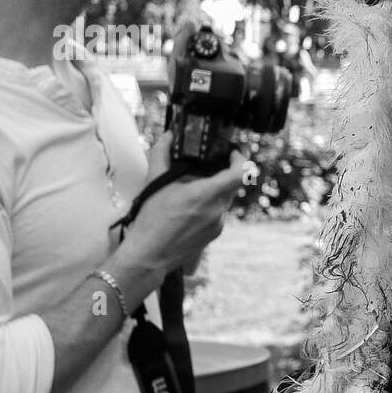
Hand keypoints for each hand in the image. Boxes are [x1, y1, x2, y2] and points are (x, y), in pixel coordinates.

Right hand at [122, 134, 246, 279]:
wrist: (149, 255)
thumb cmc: (151, 221)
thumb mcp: (154, 183)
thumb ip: (162, 154)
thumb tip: (168, 137)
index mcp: (205, 195)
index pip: (240, 174)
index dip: (242, 158)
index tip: (234, 152)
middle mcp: (217, 210)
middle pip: (232, 184)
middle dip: (223, 173)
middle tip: (208, 167)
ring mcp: (218, 224)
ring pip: (225, 199)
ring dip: (215, 190)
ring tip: (192, 190)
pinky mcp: (215, 234)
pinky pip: (219, 213)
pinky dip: (210, 206)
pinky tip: (191, 208)